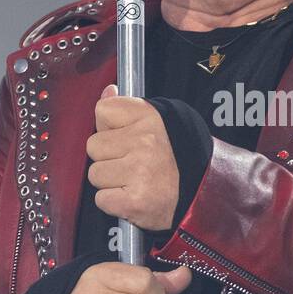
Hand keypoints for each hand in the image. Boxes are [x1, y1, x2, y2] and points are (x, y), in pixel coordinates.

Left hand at [87, 83, 180, 230]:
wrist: (198, 195)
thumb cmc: (175, 160)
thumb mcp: (156, 124)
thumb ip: (127, 108)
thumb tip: (107, 91)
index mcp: (150, 118)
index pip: (103, 110)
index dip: (110, 128)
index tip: (126, 138)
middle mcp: (145, 141)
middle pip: (93, 145)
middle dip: (108, 157)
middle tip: (133, 164)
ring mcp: (139, 172)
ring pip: (95, 174)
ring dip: (110, 181)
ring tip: (134, 181)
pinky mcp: (134, 201)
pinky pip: (101, 199)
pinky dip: (114, 202)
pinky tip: (133, 196)